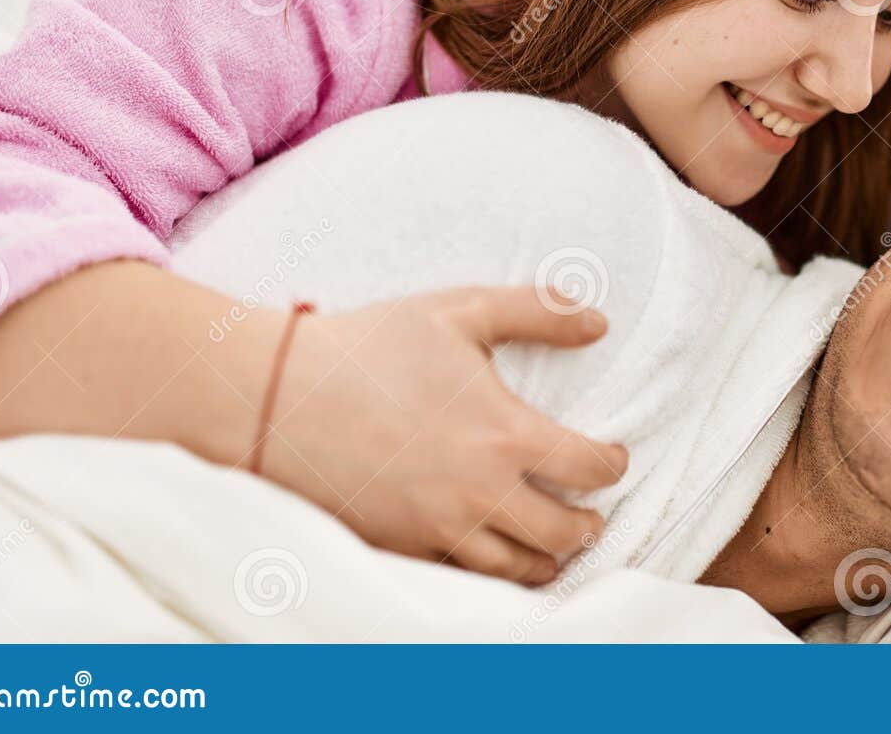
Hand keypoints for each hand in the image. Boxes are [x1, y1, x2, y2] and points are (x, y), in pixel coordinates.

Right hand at [258, 285, 627, 584]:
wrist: (275, 398)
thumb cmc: (369, 347)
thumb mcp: (460, 311)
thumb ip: (538, 311)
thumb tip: (597, 322)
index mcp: (504, 435)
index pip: (588, 468)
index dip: (613, 465)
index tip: (614, 458)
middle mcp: (479, 494)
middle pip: (561, 533)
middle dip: (587, 525)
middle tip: (592, 516)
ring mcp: (437, 529)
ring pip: (515, 569)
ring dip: (546, 560)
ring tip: (555, 548)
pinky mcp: (400, 548)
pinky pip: (461, 579)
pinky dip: (490, 576)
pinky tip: (494, 560)